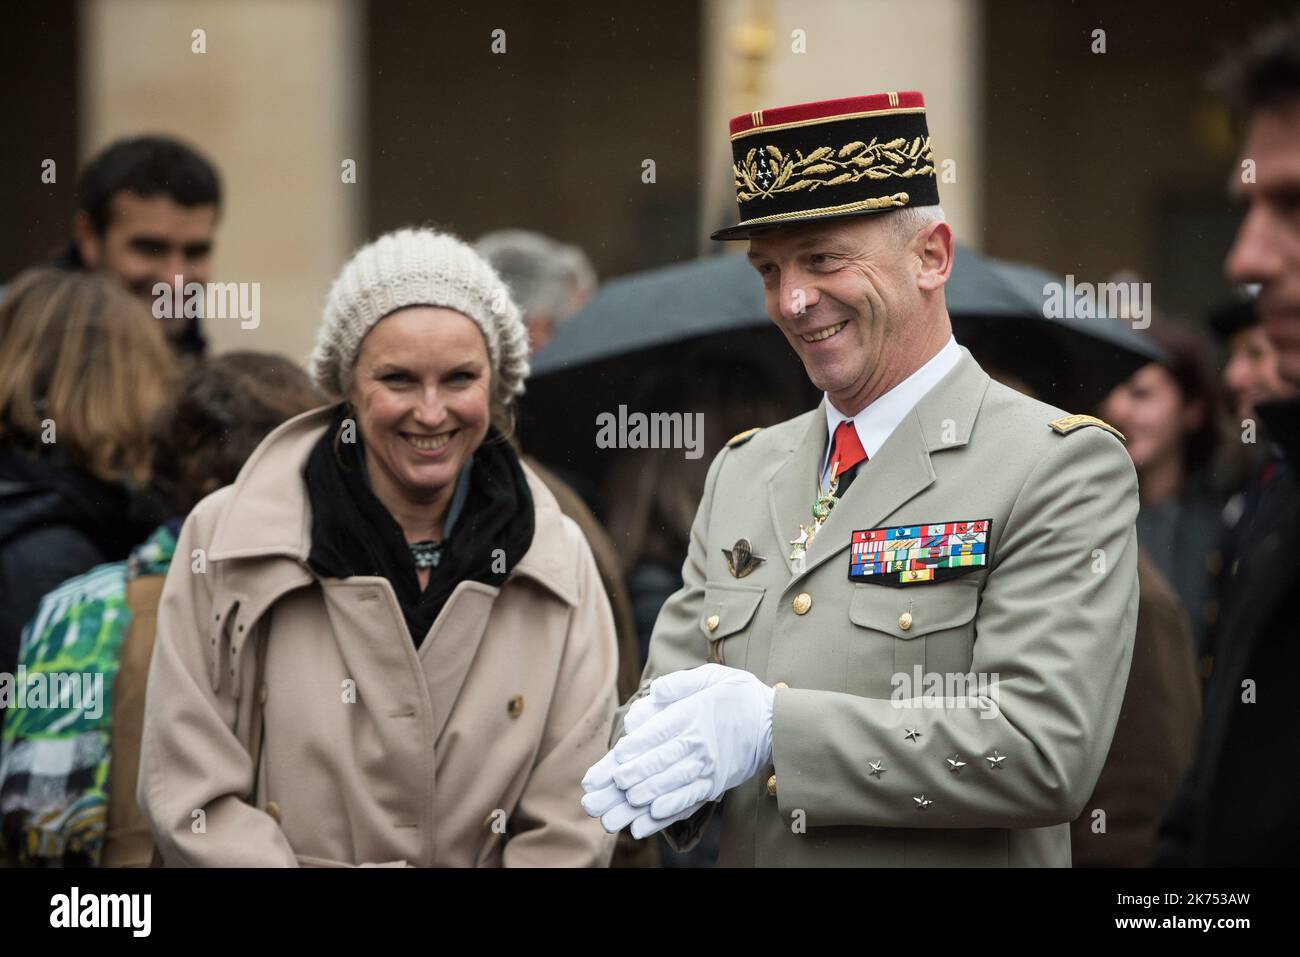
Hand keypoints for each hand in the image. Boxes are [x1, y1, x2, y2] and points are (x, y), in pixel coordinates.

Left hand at [611, 665, 773, 819]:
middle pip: (661, 761)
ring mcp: (708, 766)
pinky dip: (669, 810)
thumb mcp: (712, 676)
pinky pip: (690, 799)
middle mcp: (700, 742)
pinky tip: (649, 818)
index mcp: (694, 713)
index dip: (636, 746)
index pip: (660, 732)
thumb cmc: (739, 695)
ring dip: (644, 798)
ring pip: (671, 784)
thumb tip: (654, 691)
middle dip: (631, 777)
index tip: (616, 758)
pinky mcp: (715, 782)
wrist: (776, 723)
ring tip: (620, 809)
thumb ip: (680, 682)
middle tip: (607, 789)